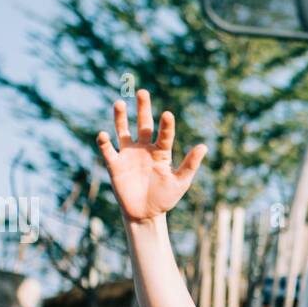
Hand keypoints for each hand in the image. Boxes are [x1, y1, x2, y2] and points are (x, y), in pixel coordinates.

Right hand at [97, 88, 206, 221]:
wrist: (146, 214)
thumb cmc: (165, 198)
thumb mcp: (180, 182)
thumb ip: (190, 165)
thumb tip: (204, 146)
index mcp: (161, 152)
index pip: (164, 134)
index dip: (166, 125)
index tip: (167, 115)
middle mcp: (144, 148)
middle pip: (143, 124)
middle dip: (143, 109)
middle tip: (143, 92)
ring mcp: (128, 154)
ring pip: (123, 131)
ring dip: (121, 118)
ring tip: (119, 103)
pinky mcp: (115, 164)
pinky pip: (107, 150)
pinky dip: (104, 142)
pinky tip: (103, 134)